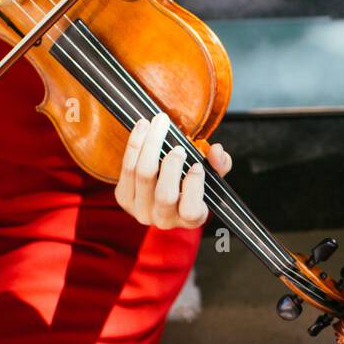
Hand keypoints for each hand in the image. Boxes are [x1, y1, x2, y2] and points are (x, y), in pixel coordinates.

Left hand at [114, 113, 231, 229]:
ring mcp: (141, 210)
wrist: (160, 191)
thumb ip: (219, 165)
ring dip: (151, 145)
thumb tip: (217, 151)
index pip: (190, 211)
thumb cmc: (189, 185)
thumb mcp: (210, 177)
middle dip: (172, 166)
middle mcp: (164, 220)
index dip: (193, 187)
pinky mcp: (124, 198)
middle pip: (164, 195)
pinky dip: (135, 144)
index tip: (197, 165)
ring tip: (160, 123)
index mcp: (189, 219)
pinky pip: (127, 167)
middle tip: (179, 147)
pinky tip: (144, 126)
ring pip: (143, 175)